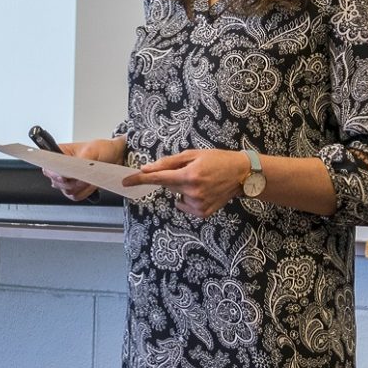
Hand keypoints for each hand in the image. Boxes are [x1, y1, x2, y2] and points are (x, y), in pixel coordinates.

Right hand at [46, 137, 125, 200]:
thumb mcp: (92, 150)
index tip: (64, 177)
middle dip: (72, 182)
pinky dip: (85, 192)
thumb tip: (73, 171)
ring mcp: (67, 179)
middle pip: (57, 182)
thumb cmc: (101, 149)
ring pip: (66, 191)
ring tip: (91, 179)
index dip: (54, 173)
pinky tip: (92, 184)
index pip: (48, 166)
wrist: (114, 157)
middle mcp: (60, 167)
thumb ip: (80, 160)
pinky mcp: (75, 187)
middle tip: (84, 177)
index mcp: (59, 153)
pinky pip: (75, 196)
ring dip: (80, 187)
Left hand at [123, 149, 251, 217]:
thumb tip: (148, 168)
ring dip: (182, 188)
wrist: (241, 174)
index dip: (140, 179)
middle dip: (173, 177)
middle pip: (169, 186)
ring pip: (177, 196)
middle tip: (190, 170)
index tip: (126, 181)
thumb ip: (169, 162)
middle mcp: (192, 192)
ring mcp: (198, 205)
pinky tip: (203, 191)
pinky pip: (185, 205)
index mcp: (189, 176)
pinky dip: (189, 198)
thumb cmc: (217, 160)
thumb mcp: (193, 154)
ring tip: (201, 180)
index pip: (158, 178)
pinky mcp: (203, 213)